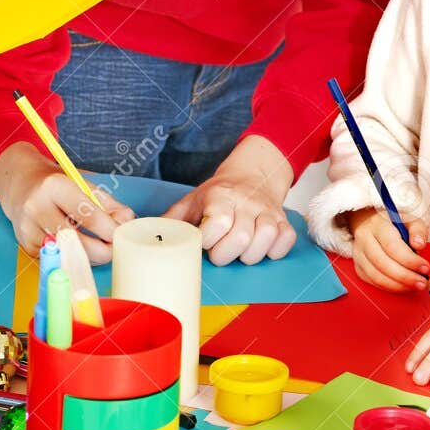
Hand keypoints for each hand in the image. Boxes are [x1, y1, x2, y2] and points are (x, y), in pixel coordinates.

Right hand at [0, 142, 134, 262]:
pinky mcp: (26, 244)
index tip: (120, 236)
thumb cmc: (59, 186)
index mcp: (56, 187)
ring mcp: (28, 228)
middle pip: (76, 240)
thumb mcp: (85, 186)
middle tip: (114, 249)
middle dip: (101, 250)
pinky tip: (79, 248)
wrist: (21, 186)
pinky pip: (57, 257)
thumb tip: (126, 223)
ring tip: (100, 248)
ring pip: (66, 253)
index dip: (109, 230)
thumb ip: (110, 205)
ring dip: (89, 256)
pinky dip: (73, 257)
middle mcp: (37, 207)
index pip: (88, 215)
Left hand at [163, 134, 295, 264]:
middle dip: (226, 254)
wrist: (253, 175)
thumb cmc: (218, 194)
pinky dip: (274, 250)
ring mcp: (268, 211)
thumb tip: (144, 237)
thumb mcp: (192, 201)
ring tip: (240, 252)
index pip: (218, 223)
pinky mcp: (283, 220)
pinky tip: (261, 249)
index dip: (208, 240)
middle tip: (219, 252)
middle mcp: (246, 202)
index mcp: (220, 196)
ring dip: (250, 255)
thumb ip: (171, 220)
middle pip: (241, 238)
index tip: (202, 242)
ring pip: (266, 239)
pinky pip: (286, 240)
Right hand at [350, 206, 429, 292]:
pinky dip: (390, 287)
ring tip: (416, 286)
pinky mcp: (359, 268)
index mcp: (377, 225)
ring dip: (398, 285)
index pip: (392, 246)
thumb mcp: (409, 220)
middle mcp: (364, 240)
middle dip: (405, 276)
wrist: (370, 224)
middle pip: (383, 263)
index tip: (425, 267)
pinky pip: (373, 282)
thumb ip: (418, 230)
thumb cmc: (393, 223)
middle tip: (422, 282)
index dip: (409, 260)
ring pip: (376, 276)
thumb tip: (419, 245)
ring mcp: (359, 255)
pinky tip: (404, 286)